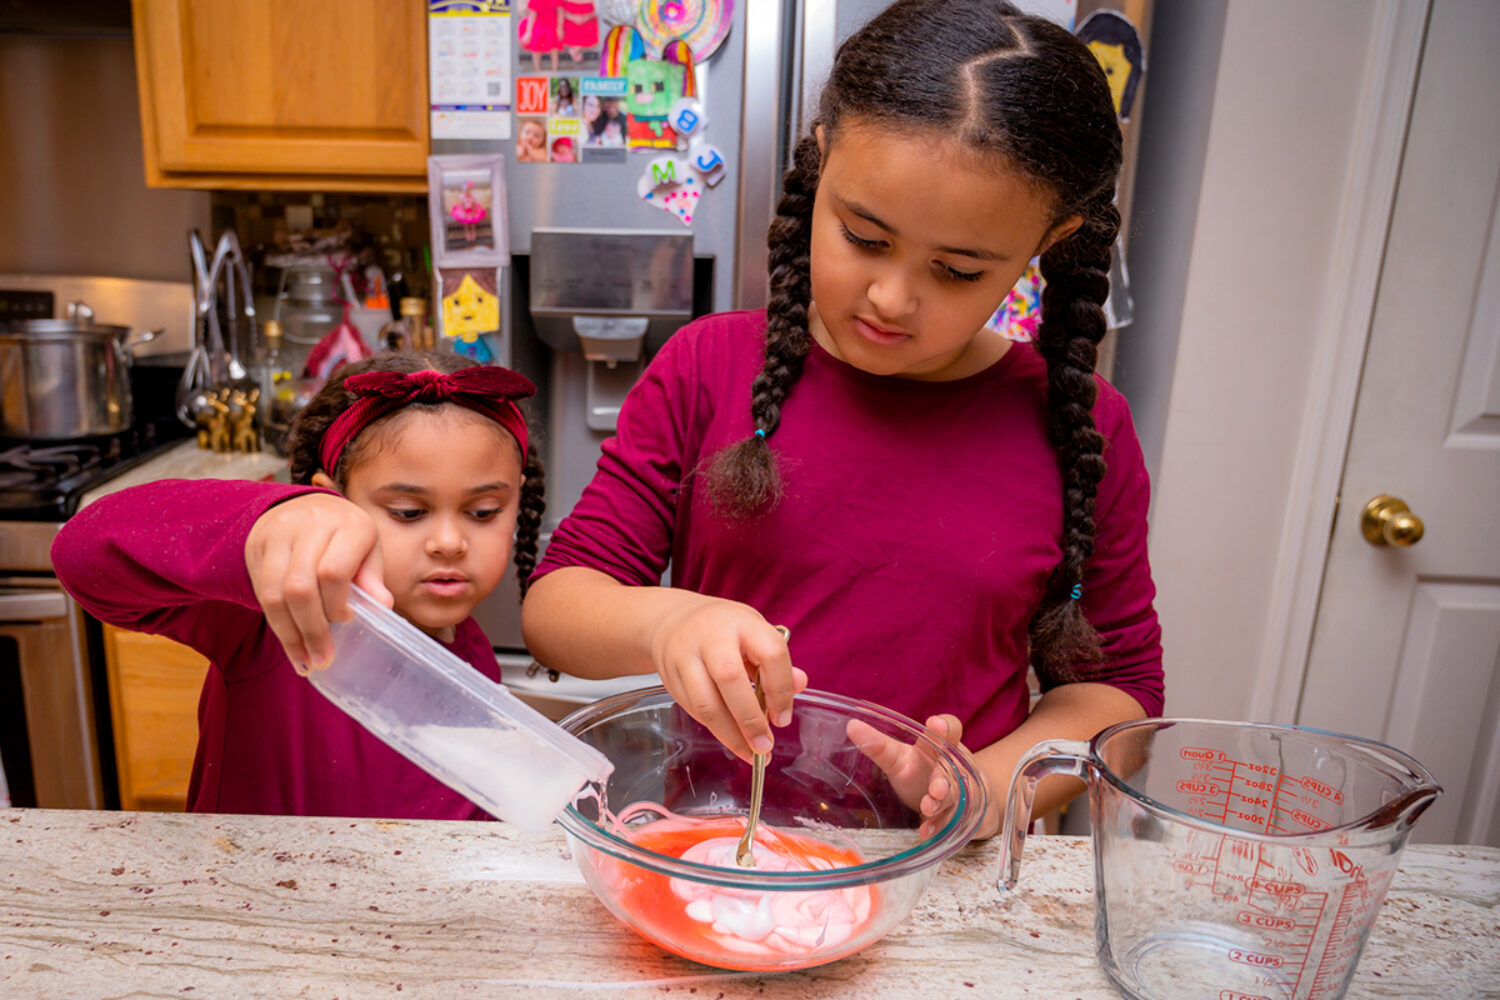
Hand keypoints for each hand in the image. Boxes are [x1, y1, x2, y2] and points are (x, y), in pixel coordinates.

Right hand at [244, 493, 392, 673]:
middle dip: (312, 630)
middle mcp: (311, 524)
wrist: (302, 505)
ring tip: (306, 661)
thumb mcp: (368, 549)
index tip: (347, 622)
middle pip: (300, 587)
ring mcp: (279, 534)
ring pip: (276, 594)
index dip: (337, 604)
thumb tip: (382, 606)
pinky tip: (292, 646)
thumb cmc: (345, 536)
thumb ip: (372, 577)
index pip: (333, 571)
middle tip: (323, 659)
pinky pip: (262, 593)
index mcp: (349, 524)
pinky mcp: (258, 546)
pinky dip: (277, 625)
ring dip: (291, 635)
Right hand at [649, 596, 808, 762]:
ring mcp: (685, 656)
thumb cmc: (722, 630)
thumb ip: (777, 662)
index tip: (783, 718)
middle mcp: (711, 636)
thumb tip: (799, 684)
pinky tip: (731, 739)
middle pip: (730, 679)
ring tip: (749, 753)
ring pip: (706, 703)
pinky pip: (693, 710)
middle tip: (764, 745)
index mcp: (743, 622)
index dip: (781, 690)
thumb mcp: (754, 633)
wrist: (672, 621)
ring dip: (730, 734)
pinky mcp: (670, 677)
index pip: (770, 654)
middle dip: (750, 719)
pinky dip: (715, 729)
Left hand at [846, 714, 980, 839]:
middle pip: (951, 768)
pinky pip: (948, 821)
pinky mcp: (955, 815)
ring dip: (941, 802)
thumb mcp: (900, 757)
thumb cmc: (922, 770)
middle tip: (936, 787)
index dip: (944, 727)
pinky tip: (926, 831)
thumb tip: (851, 726)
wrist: (961, 797)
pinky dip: (937, 826)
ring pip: (953, 796)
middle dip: (943, 777)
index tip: (935, 723)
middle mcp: (949, 767)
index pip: (949, 731)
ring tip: (928, 805)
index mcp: (938, 747)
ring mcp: (956, 792)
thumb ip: (879, 745)